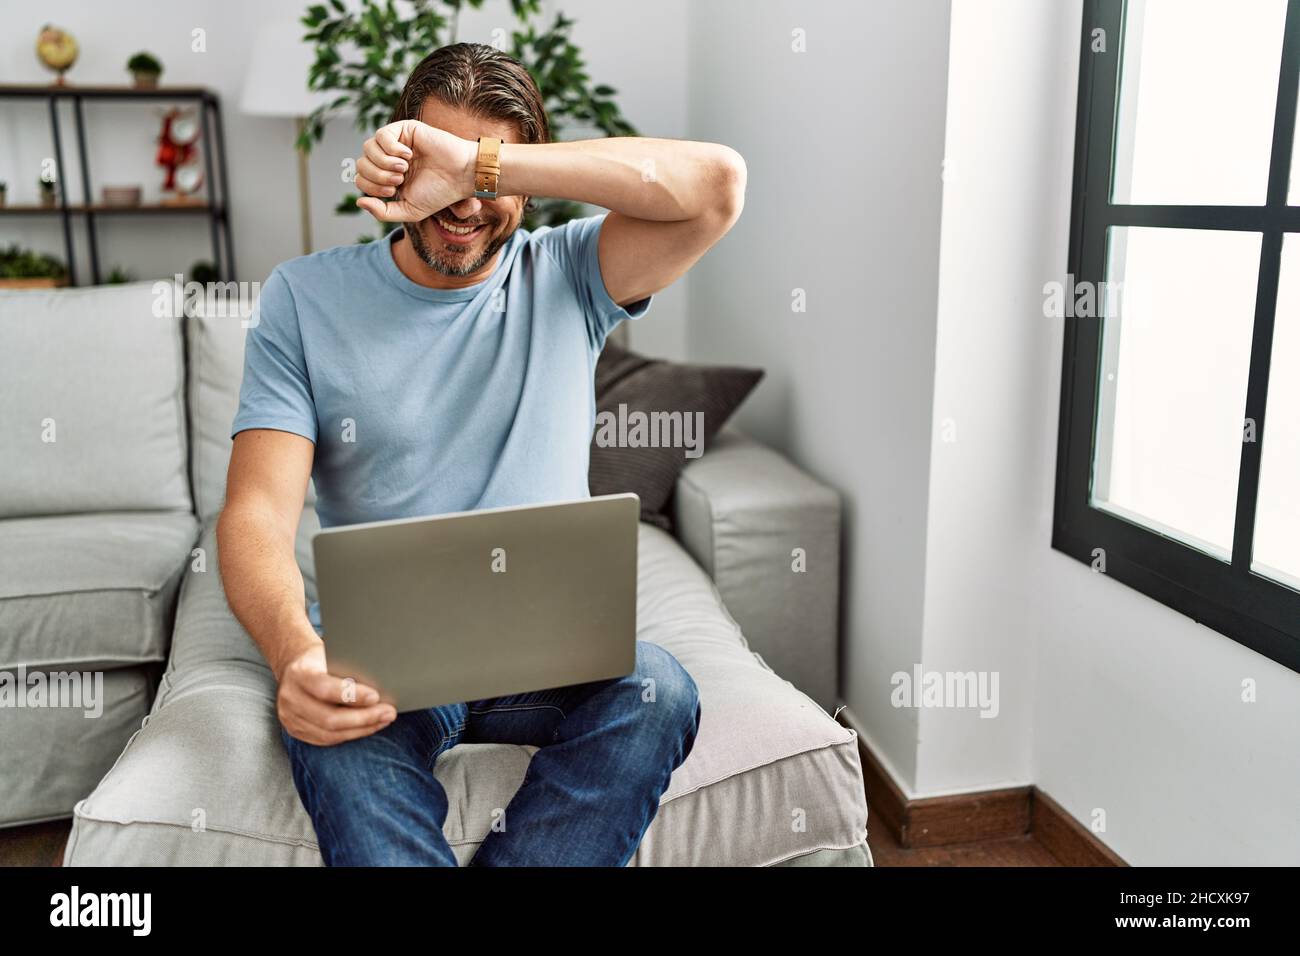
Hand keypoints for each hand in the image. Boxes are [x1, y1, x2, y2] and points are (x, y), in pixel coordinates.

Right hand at [276, 643, 395, 745]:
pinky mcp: (295, 730)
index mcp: (299, 674)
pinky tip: (369, 727)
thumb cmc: (322, 658)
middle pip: (328, 718)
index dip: (352, 695)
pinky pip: (326, 739)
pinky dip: (351, 734)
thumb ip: (349, 668)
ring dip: (361, 729)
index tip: (376, 696)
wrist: (296, 667)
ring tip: (384, 720)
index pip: (325, 689)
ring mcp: (290, 717)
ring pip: (329, 733)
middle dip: (363, 718)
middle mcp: (290, 698)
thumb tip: (382, 682)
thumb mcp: (333, 654)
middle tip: (389, 712)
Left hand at [355, 120, 477, 222]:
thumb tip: (359, 202)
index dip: (372, 187)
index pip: (361, 178)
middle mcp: (388, 158)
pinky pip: (381, 135)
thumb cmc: (439, 193)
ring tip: (404, 168)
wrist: (460, 176)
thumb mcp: (409, 211)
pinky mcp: (405, 128)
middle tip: (400, 179)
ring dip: (383, 162)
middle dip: (377, 176)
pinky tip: (408, 155)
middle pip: (361, 163)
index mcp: (387, 176)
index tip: (395, 190)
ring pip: (368, 148)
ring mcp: (396, 142)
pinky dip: (391, 148)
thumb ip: (383, 212)